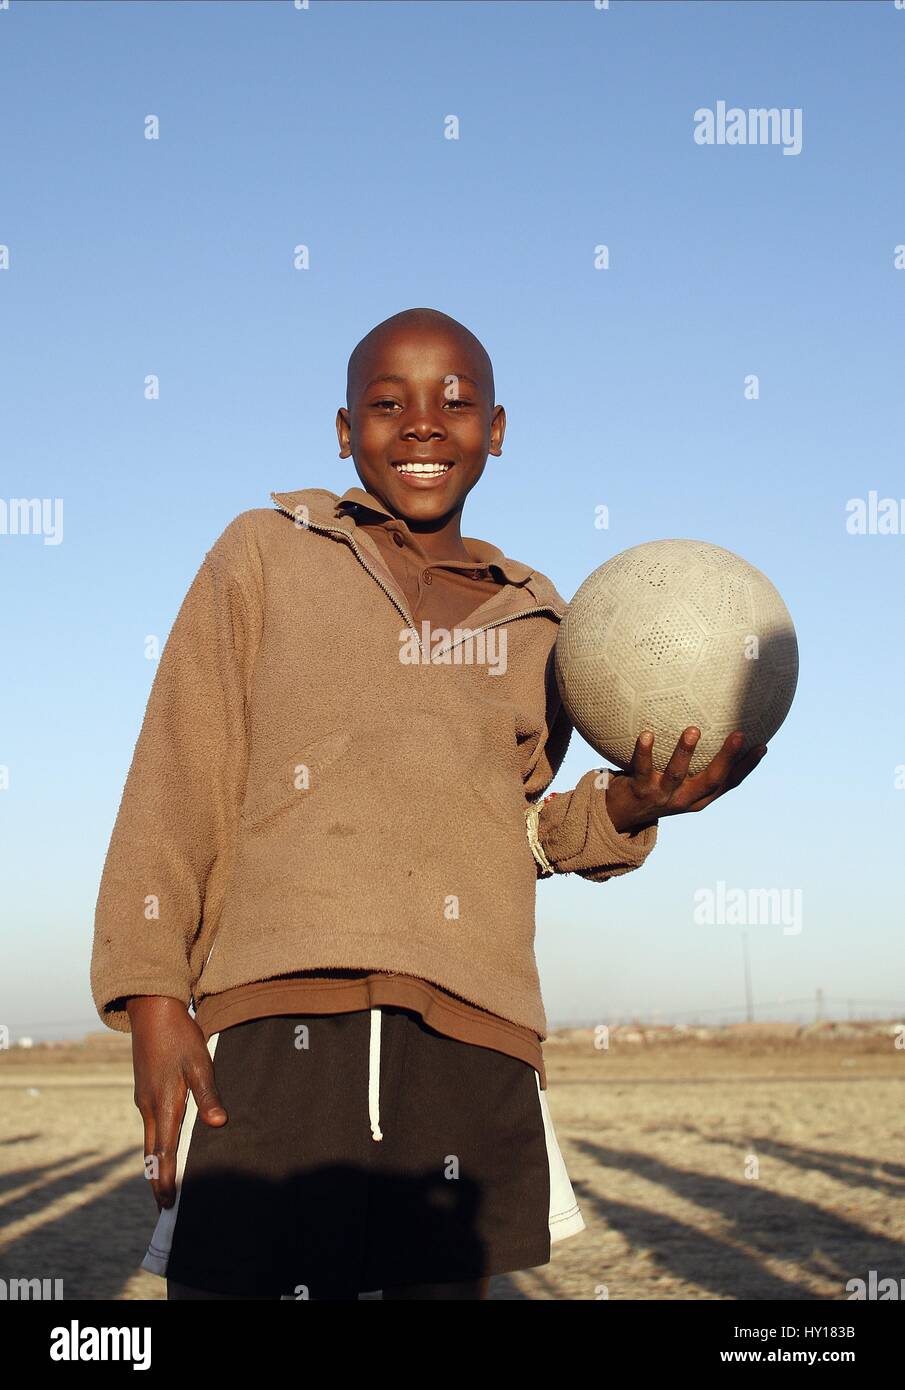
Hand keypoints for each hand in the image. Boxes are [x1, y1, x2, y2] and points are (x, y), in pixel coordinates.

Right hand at [127, 995, 227, 1210]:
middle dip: (158, 1181)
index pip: (163, 1151)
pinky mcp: (145, 1092)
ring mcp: (144, 1100)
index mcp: (163, 1104)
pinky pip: (150, 1127)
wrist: (152, 1012)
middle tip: (164, 1208)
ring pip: (149, 1141)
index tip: (169, 1203)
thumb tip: (217, 1124)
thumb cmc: (179, 1037)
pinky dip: (155, 1146)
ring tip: (164, 1186)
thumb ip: (207, 1095)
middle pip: (152, 1153)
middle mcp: (149, 1108)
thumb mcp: (199, 1063)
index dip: (166, 1178)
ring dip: (156, 1165)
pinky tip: (164, 1149)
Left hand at [604, 727, 767, 833]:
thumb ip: (694, 763)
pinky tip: (646, 733)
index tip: (763, 745)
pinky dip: (644, 752)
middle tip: (739, 733)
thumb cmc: (653, 787)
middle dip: (727, 757)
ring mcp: (662, 796)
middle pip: (711, 780)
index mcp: (698, 797)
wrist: (619, 814)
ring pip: (677, 774)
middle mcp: (684, 799)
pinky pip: (643, 768)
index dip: (747, 766)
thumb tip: (708, 724)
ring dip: (685, 752)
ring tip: (693, 730)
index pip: (729, 783)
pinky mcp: (639, 790)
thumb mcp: (677, 780)